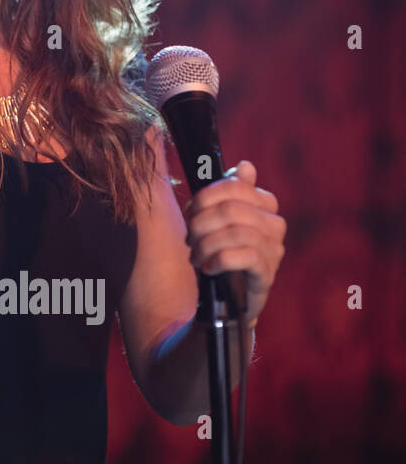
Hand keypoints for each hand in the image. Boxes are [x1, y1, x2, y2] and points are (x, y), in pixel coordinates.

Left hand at [185, 159, 286, 329]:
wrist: (227, 297)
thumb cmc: (219, 251)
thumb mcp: (216, 219)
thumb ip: (226, 192)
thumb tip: (246, 166)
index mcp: (263, 205)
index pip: (234, 186)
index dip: (204, 197)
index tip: (190, 213)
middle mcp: (274, 225)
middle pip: (232, 209)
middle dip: (201, 223)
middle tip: (189, 239)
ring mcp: (274, 249)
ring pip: (236, 233)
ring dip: (206, 245)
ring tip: (195, 256)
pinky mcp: (267, 273)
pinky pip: (244, 256)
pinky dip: (219, 261)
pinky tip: (208, 268)